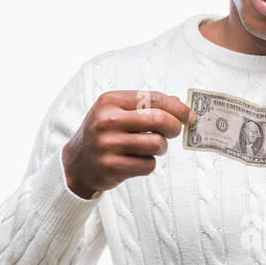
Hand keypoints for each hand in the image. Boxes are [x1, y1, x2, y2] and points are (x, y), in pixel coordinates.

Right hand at [62, 90, 196, 197]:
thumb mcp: (116, 112)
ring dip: (161, 148)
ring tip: (152, 148)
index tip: (189, 115)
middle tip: (175, 132)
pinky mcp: (112, 166)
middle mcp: (107, 121)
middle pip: (159, 120)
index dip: (177, 107)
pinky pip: (149, 165)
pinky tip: (137, 161)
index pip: (153, 98)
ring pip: (157, 144)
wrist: (77, 163)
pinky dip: (149, 164)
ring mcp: (108, 144)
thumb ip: (145, 105)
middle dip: (174, 127)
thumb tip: (179, 103)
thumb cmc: (103, 134)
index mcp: (109, 101)